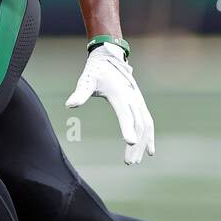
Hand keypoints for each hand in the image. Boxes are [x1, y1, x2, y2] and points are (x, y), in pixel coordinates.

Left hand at [66, 42, 154, 165]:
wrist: (110, 58)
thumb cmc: (96, 71)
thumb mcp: (86, 80)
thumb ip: (80, 93)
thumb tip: (70, 104)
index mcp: (120, 94)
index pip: (126, 114)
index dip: (128, 128)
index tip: (130, 142)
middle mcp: (133, 98)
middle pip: (138, 124)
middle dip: (135, 144)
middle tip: (128, 162)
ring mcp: (139, 101)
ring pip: (145, 125)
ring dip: (143, 143)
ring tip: (135, 160)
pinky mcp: (140, 104)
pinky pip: (148, 122)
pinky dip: (150, 136)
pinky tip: (149, 151)